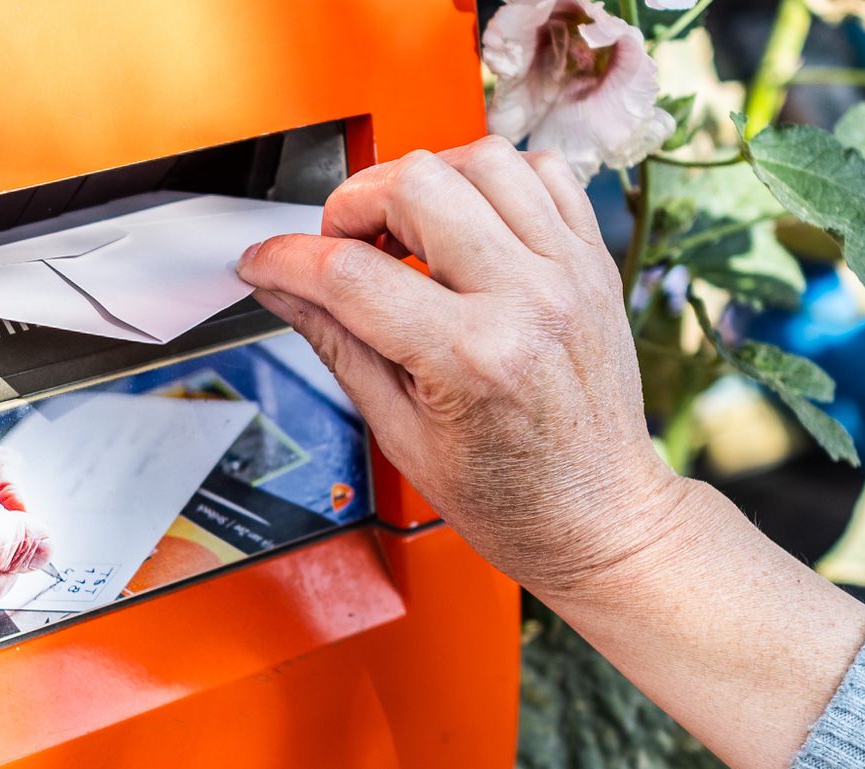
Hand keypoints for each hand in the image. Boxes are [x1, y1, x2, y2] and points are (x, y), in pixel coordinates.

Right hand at [237, 136, 700, 603]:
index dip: (287, 258)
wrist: (599, 514)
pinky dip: (496, 180)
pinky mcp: (593, 260)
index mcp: (470, 358)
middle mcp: (526, 301)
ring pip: (481, 158)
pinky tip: (470, 221)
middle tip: (343, 246)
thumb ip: (339, 346)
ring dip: (425, 180)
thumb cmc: (510, 496)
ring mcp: (568, 272)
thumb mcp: (400, 435)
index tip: (265, 261)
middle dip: (354, 204)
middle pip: (415, 185)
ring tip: (406, 229)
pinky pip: (544, 171)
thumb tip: (283, 288)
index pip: (350, 273)